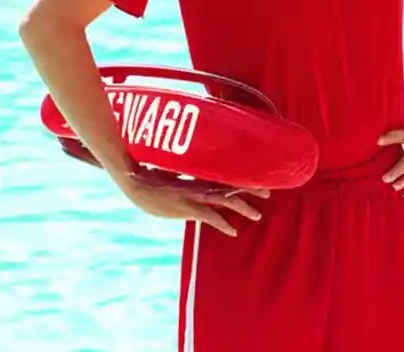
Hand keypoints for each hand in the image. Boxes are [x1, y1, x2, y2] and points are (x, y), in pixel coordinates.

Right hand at [113, 167, 268, 236]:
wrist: (135, 182)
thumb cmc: (149, 177)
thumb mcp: (170, 173)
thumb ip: (183, 172)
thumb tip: (191, 172)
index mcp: (198, 174)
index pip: (227, 175)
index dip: (243, 177)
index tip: (259, 177)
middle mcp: (201, 183)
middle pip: (232, 185)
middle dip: (251, 189)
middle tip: (268, 192)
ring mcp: (196, 195)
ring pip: (227, 200)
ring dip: (244, 207)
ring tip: (258, 215)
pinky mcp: (188, 207)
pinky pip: (211, 216)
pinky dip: (223, 224)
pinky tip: (233, 231)